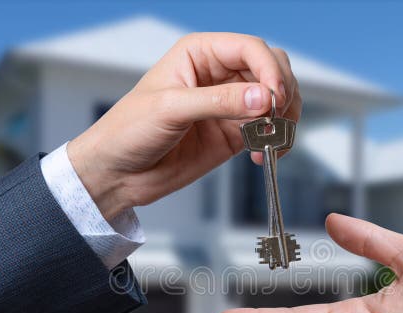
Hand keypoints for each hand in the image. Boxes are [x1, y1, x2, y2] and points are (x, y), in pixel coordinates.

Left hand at [67, 33, 300, 221]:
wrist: (117, 173)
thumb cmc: (128, 131)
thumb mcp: (170, 110)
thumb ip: (218, 102)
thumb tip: (264, 98)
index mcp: (200, 54)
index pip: (251, 49)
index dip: (270, 70)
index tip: (275, 98)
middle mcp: (219, 74)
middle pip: (272, 69)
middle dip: (282, 92)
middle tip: (277, 120)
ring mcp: (229, 105)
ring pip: (276, 99)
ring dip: (284, 119)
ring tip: (272, 141)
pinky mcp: (233, 133)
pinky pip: (268, 130)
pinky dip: (275, 141)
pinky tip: (262, 155)